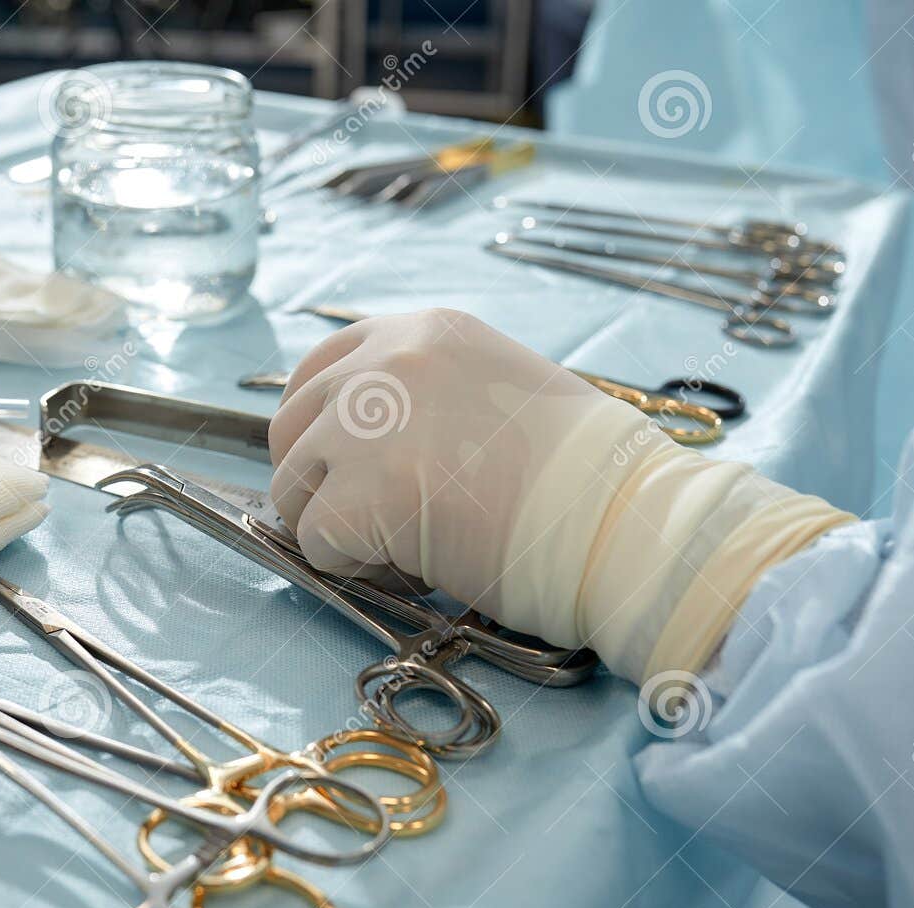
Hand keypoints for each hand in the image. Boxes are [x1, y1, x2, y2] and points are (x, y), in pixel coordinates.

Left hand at [269, 307, 653, 615]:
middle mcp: (383, 363)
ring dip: (336, 528)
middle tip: (373, 522)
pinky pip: (316, 544)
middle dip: (317, 482)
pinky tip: (417, 568)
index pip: (322, 366)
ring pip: (294, 489)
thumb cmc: (584, 476)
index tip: (343, 468)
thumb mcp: (497, 393)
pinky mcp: (359, 494)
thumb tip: (369, 446)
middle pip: (290, 427)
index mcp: (423, 332)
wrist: (622, 521)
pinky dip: (354, 568)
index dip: (320, 427)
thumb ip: (427, 400)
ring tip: (409, 546)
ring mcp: (363, 425)